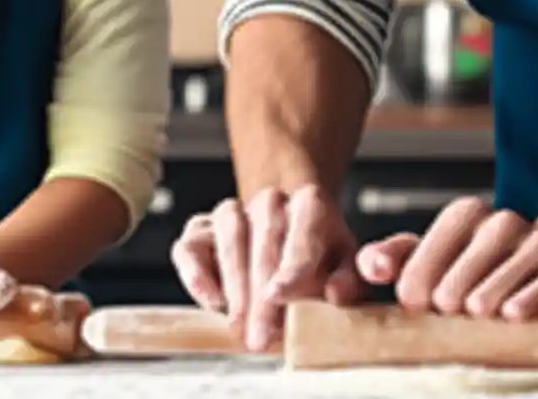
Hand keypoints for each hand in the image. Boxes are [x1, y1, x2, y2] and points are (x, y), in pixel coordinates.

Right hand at [170, 185, 366, 351]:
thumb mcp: (345, 272)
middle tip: (261, 335)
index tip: (281, 296)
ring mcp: (231, 213)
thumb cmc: (321, 264)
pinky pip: (190, 248)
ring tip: (239, 324)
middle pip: (264, 235)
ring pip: (229, 235)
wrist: (288, 252)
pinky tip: (210, 301)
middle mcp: (270, 201)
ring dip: (233, 283)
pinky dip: (195, 274)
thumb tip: (335, 293)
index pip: (304, 227)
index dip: (292, 264)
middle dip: (260, 291)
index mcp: (310, 204)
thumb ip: (348, 281)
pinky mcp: (200, 231)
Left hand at [357, 197, 537, 319]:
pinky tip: (512, 314)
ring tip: (484, 315)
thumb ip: (390, 257)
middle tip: (458, 313)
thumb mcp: (434, 254)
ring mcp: (537, 243)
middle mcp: (500, 222)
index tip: (422, 305)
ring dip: (482, 312)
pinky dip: (524, 304)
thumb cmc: (486, 265)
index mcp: (463, 214)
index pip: (418, 267)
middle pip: (451, 288)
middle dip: (448, 309)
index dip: (415, 296)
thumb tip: (371, 268)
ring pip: (491, 293)